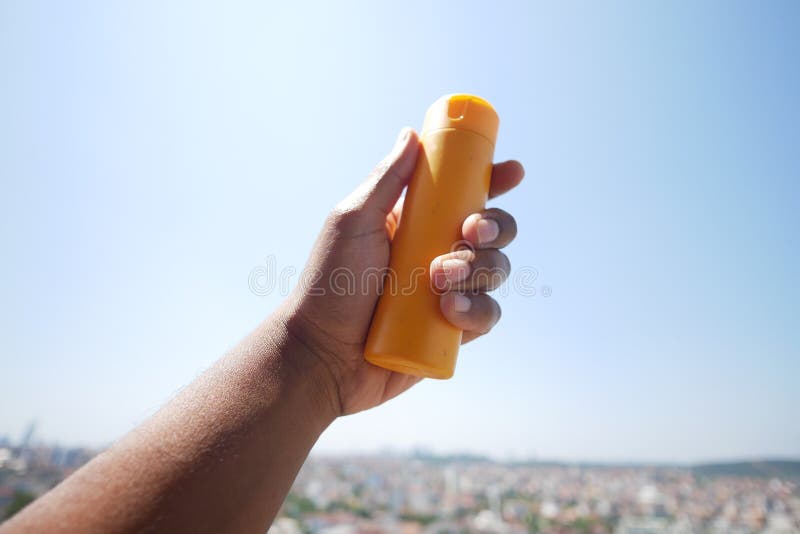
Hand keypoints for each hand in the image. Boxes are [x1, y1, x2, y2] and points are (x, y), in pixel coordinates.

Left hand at [283, 128, 522, 415]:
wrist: (323, 353)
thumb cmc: (330, 284)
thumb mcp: (354, 221)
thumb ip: (387, 179)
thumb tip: (411, 134)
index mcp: (416, 224)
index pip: (464, 195)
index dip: (493, 182)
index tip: (512, 172)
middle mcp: (437, 254)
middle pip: (493, 232)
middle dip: (494, 227)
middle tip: (469, 232)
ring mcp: (449, 292)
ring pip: (495, 271)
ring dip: (477, 270)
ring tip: (438, 281)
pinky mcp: (454, 331)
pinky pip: (488, 315)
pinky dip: (477, 310)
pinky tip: (448, 310)